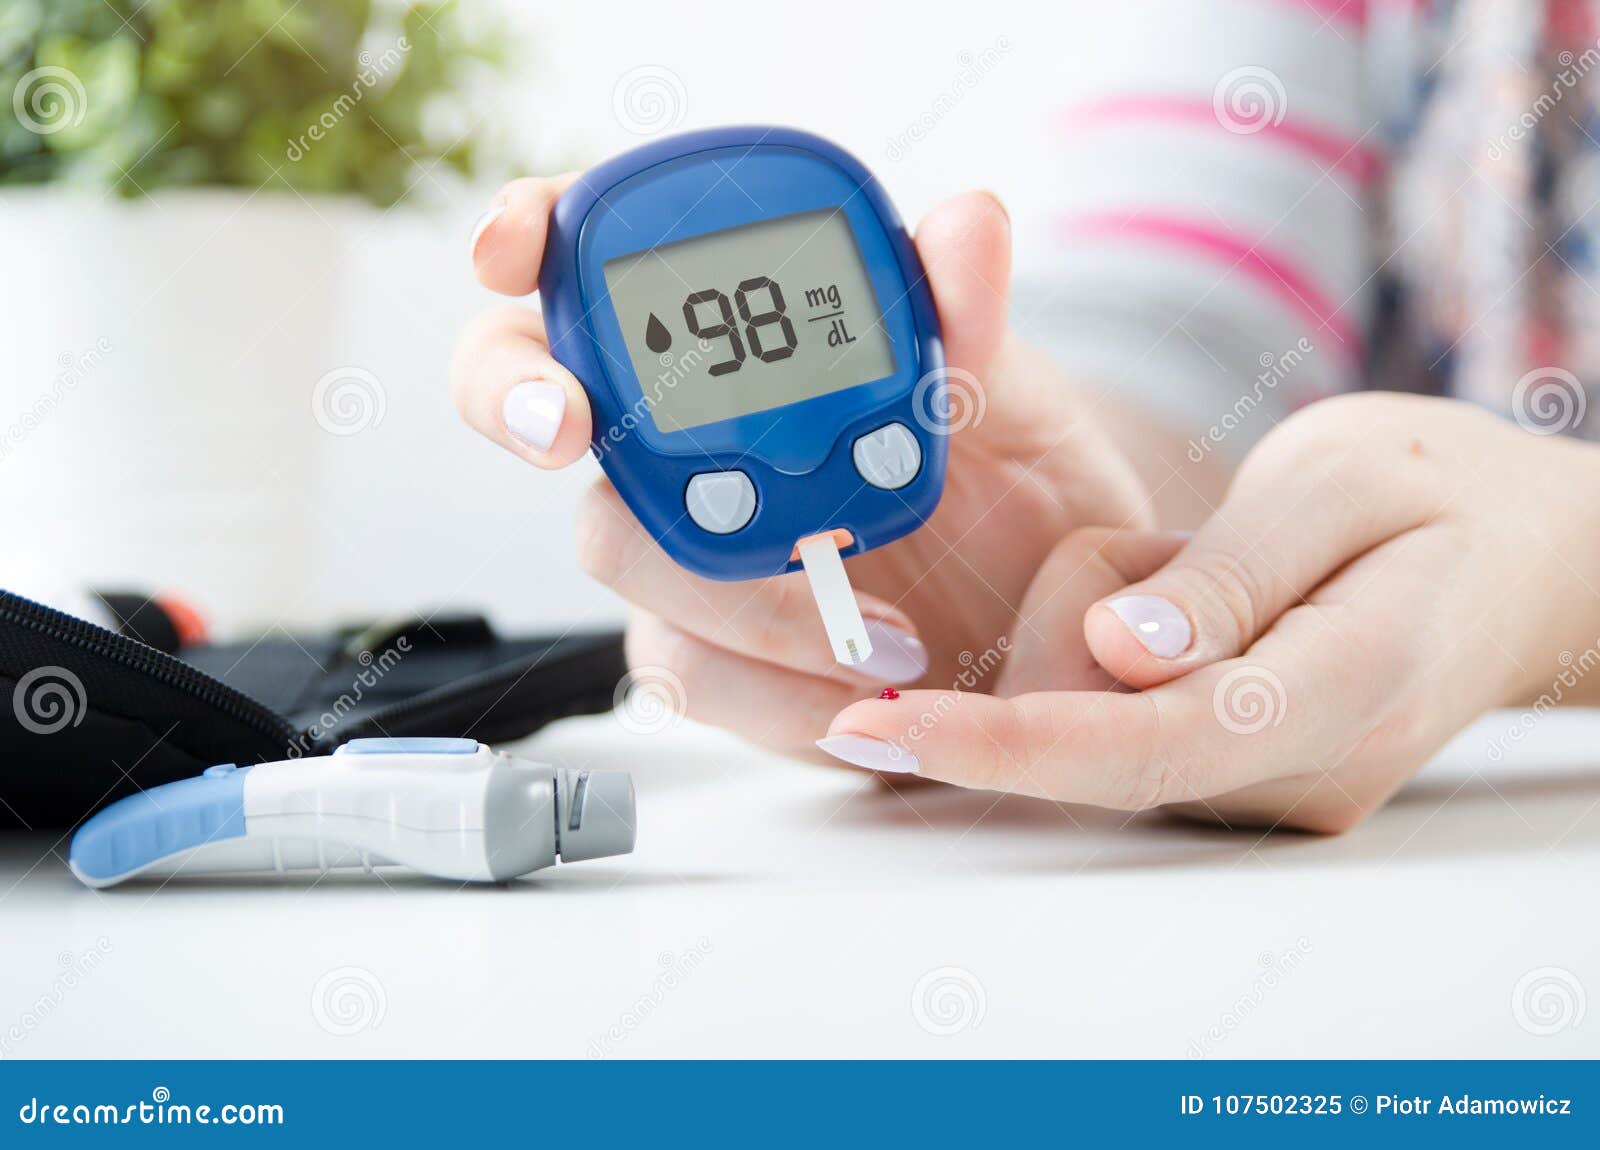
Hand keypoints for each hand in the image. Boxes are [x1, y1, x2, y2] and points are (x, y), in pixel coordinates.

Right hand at [452, 178, 1149, 753]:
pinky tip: (862, 688)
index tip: (511, 250)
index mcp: (731, 336)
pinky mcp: (710, 652)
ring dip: (733, 587)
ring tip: (880, 629)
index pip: (594, 256)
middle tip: (568, 425)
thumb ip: (966, 316)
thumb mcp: (1006, 391)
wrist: (1044, 617)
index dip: (523, 234)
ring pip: (613, 547)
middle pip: (533, 394)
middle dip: (516, 396)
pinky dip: (772, 688)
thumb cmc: (1007, 481)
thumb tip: (965, 222)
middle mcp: (678, 434)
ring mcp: (679, 545)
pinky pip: (687, 670)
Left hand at [821, 393, 1599, 830]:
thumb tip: (1116, 652)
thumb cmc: (1440, 498)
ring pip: (1093, 729)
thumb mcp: (1340, 485)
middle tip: (1158, 552)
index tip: (883, 724)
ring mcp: (1267, 791)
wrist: (1523, 565)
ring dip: (1094, 632)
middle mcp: (1298, 772)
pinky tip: (1188, 609)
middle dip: (1059, 638)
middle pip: (1095, 741)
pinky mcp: (1234, 783)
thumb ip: (1226, 577)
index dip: (1003, 743)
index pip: (1145, 745)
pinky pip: (1117, 726)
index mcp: (1343, 687)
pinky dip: (1115, 656)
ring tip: (1203, 566)